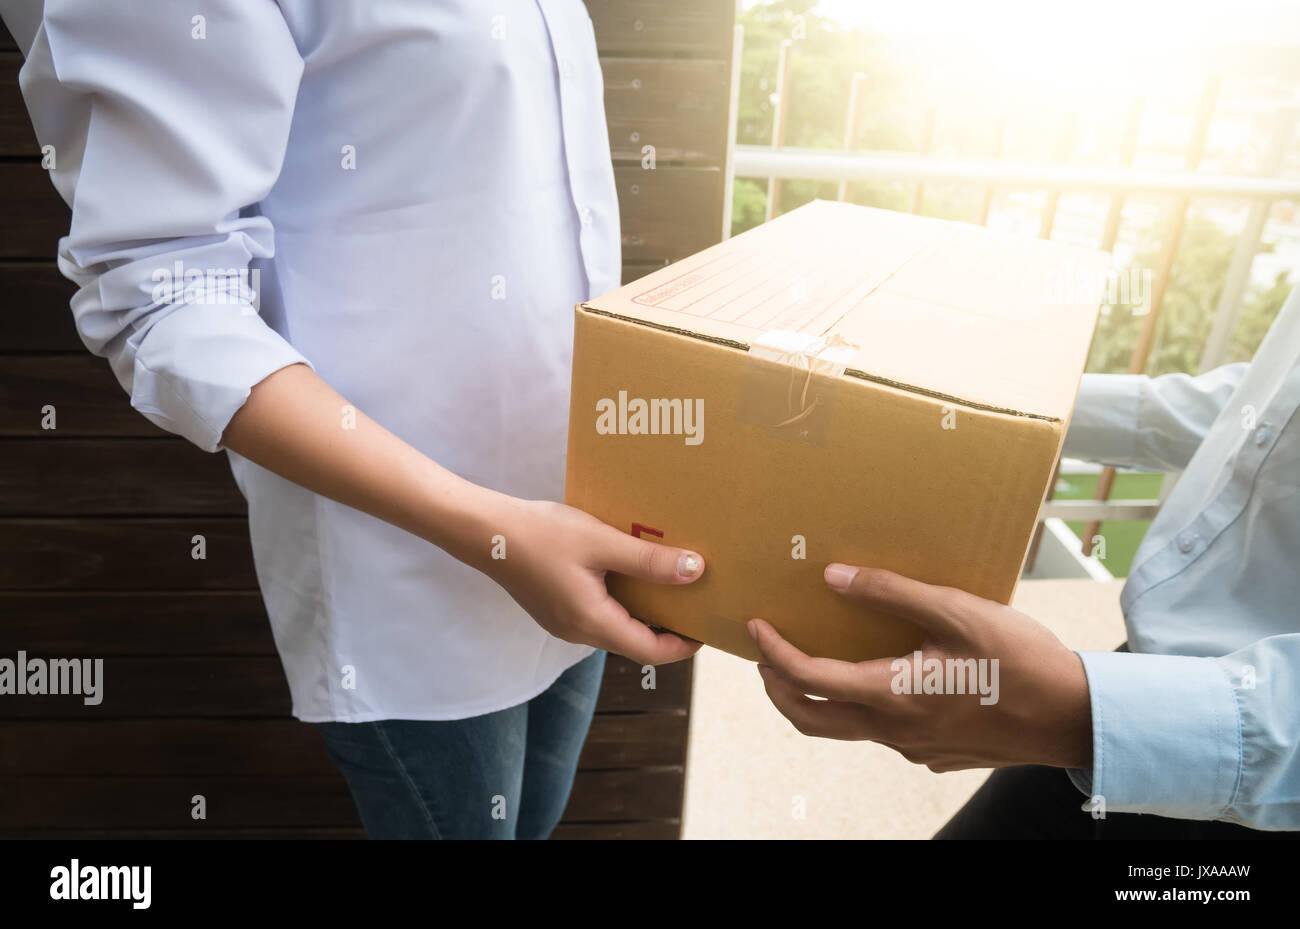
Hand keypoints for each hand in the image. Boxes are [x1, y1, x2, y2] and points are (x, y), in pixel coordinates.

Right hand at [481, 498, 704, 665]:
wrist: (486, 532)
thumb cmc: (542, 534)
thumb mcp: (601, 542)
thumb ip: (648, 561)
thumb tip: (695, 571)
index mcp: (592, 622)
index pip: (650, 651)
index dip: (683, 646)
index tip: (707, 628)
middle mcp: (578, 632)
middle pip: (634, 643)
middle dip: (667, 629)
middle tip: (695, 604)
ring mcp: (564, 623)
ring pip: (616, 629)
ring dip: (644, 615)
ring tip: (670, 586)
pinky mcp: (556, 610)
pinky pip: (599, 616)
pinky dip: (622, 605)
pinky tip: (631, 576)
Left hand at [748, 564, 1092, 770]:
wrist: (1074, 717)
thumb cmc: (1021, 661)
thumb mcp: (956, 612)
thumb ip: (892, 593)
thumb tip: (834, 578)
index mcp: (892, 694)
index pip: (807, 680)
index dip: (773, 653)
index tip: (756, 628)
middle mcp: (894, 730)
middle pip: (811, 720)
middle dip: (777, 687)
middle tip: (765, 656)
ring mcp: (914, 748)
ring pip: (845, 729)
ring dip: (818, 699)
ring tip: (813, 662)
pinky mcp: (935, 754)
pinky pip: (882, 734)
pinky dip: (860, 707)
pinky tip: (879, 677)